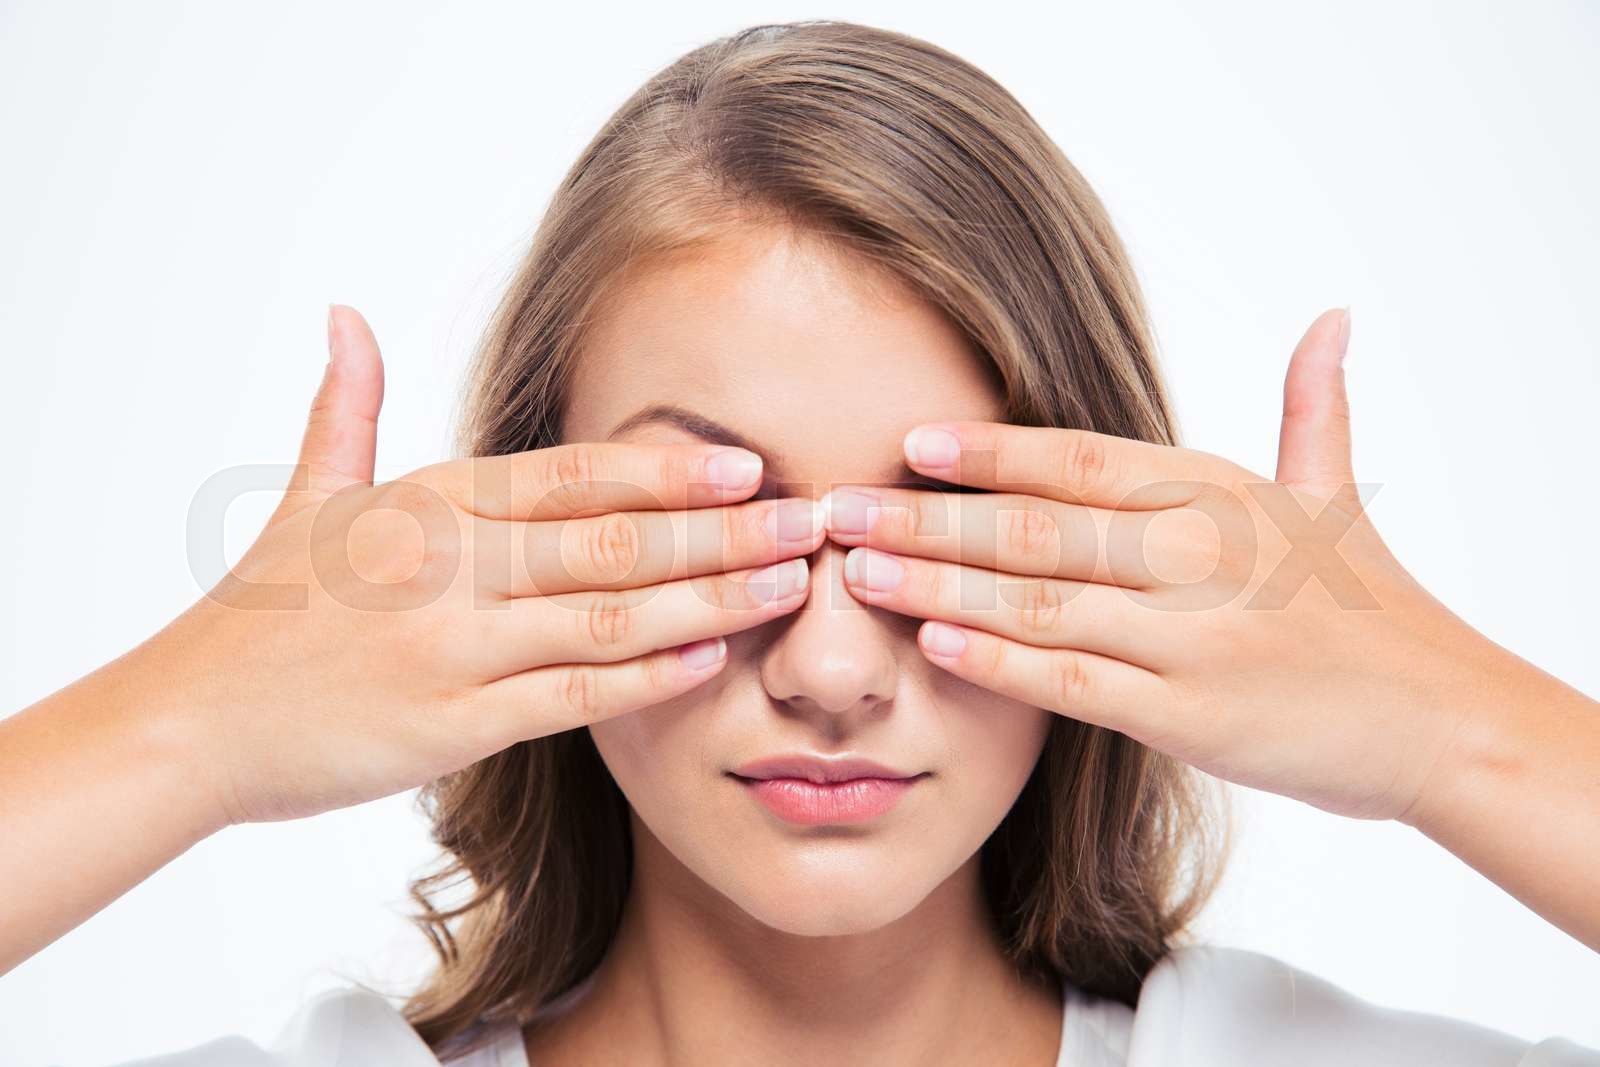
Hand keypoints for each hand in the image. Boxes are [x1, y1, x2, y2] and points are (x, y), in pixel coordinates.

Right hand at [125, 305, 823, 824]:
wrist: (193, 722)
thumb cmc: (264, 609)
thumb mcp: (310, 495)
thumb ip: (346, 404)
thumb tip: (345, 312)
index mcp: (431, 502)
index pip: (573, 475)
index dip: (670, 471)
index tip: (752, 465)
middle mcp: (450, 566)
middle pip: (614, 542)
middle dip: (724, 533)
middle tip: (814, 522)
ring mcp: (455, 648)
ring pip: (610, 617)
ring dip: (712, 600)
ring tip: (790, 588)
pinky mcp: (453, 725)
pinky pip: (572, 696)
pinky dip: (648, 677)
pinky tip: (712, 659)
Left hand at [824, 308, 1524, 821]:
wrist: (1436, 718)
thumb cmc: (1369, 603)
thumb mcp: (1333, 495)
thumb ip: (1311, 406)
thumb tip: (1331, 314)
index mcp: (1217, 491)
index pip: (1082, 459)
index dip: (991, 449)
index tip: (908, 442)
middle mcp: (1199, 554)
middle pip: (1038, 527)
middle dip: (928, 519)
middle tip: (836, 512)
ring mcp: (1192, 636)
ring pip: (1041, 603)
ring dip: (939, 588)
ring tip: (858, 576)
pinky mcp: (1189, 716)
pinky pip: (1075, 683)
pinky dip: (1002, 665)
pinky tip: (937, 649)